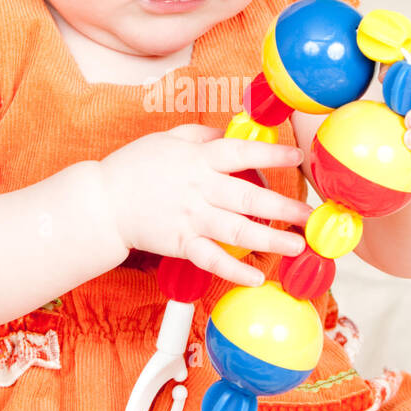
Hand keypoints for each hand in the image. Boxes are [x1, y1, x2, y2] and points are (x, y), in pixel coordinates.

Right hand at [99, 124, 311, 285]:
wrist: (101, 201)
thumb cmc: (135, 167)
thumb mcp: (169, 138)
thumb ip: (203, 136)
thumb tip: (231, 133)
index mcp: (199, 158)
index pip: (241, 152)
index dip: (272, 153)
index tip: (298, 156)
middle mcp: (199, 188)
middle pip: (249, 197)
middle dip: (284, 207)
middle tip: (309, 216)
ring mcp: (191, 217)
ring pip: (237, 230)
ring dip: (270, 239)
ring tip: (296, 246)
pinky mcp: (180, 243)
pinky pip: (212, 259)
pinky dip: (234, 270)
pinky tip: (257, 277)